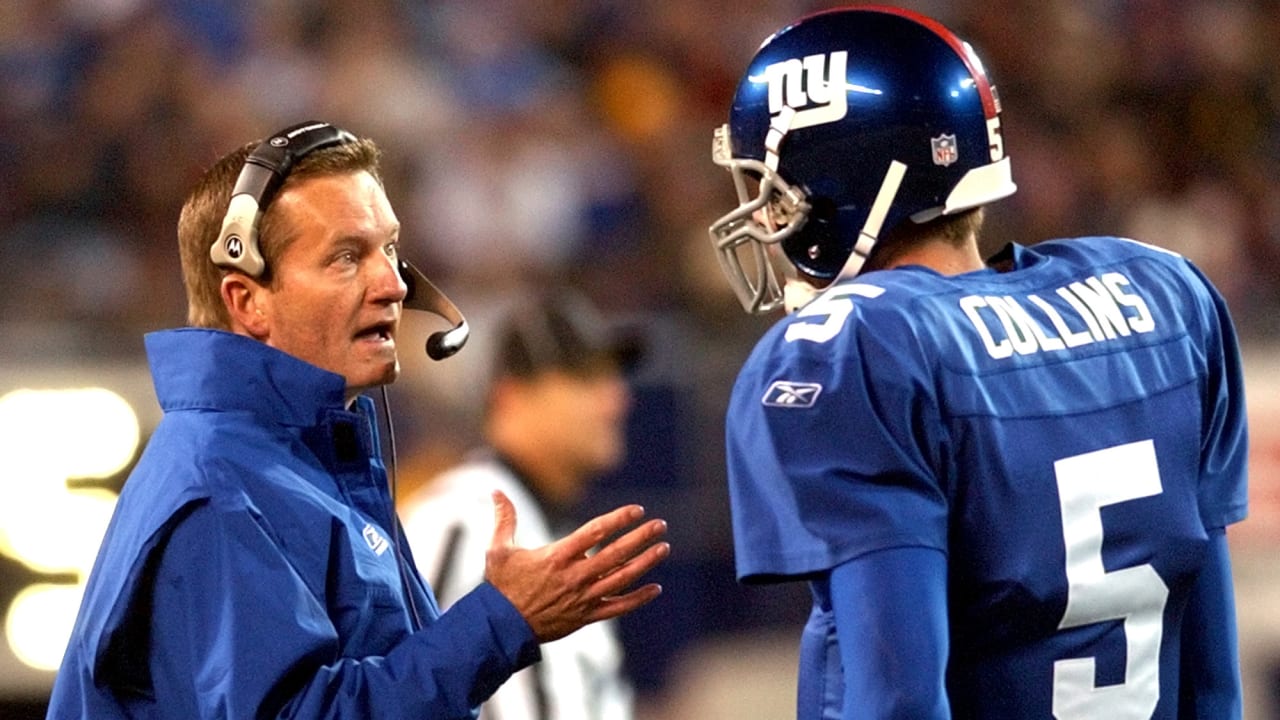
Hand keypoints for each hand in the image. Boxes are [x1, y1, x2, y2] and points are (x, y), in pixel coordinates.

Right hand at [484, 490, 668, 642]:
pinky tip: (656, 589)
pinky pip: (618, 608)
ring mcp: (583, 598)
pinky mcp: (585, 617)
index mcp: (557, 557)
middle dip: (640, 538)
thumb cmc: (500, 587)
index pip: (595, 532)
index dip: (619, 519)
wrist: (500, 629)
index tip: (637, 510)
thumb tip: (495, 491)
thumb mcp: (498, 550)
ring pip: (622, 579)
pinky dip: (638, 599)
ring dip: (645, 563)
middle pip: (616, 554)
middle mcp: (575, 576)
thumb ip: (503, 518)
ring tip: (663, 548)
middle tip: (660, 525)